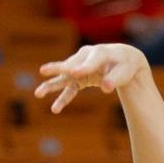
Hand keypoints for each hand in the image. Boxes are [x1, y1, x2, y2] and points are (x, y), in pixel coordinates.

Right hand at [34, 43, 149, 110]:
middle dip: (57, 69)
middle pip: (70, 65)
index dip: (83, 67)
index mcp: (100, 53)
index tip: (74, 73)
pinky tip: (55, 109)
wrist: (122, 60)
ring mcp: (79, 66)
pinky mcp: (78, 76)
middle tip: (43, 71)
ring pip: (64, 77)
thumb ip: (115, 79)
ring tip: (38, 93)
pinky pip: (70, 88)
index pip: (91, 61)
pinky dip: (63, 98)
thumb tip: (106, 88)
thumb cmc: (125, 64)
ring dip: (52, 85)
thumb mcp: (125, 71)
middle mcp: (85, 57)